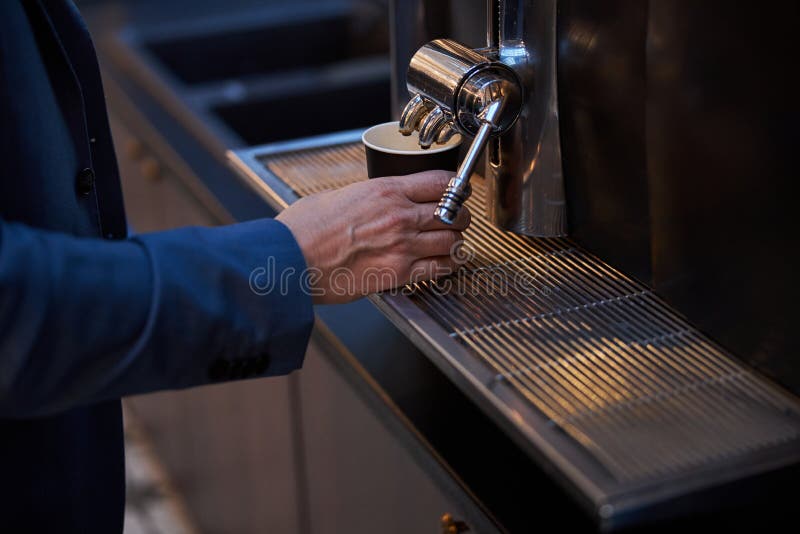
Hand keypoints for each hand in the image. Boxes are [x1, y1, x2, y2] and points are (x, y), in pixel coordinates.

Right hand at [276, 170, 470, 303]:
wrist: (291, 260)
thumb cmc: (304, 229)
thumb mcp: (339, 195)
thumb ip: (367, 197)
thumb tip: (375, 201)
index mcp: (386, 190)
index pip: (440, 182)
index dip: (456, 187)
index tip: (458, 191)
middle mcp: (400, 215)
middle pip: (452, 212)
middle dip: (459, 216)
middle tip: (457, 219)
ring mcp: (403, 245)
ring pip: (451, 241)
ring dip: (455, 242)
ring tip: (451, 243)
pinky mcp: (398, 273)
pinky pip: (439, 268)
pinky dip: (448, 266)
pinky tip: (446, 264)